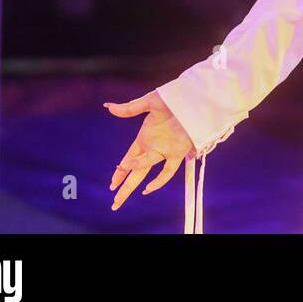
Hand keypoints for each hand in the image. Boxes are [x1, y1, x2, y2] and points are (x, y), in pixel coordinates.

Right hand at [105, 91, 194, 210]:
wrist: (194, 99)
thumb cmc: (173, 99)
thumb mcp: (149, 102)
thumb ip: (129, 109)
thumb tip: (107, 106)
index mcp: (145, 138)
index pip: (129, 158)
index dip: (121, 172)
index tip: (112, 183)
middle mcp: (153, 147)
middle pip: (135, 171)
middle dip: (124, 186)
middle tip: (115, 202)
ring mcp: (165, 151)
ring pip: (145, 170)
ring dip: (133, 180)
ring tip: (120, 189)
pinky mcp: (178, 152)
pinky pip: (167, 171)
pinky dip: (158, 180)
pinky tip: (147, 189)